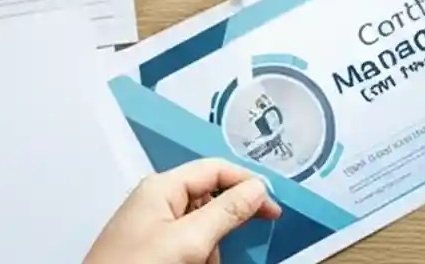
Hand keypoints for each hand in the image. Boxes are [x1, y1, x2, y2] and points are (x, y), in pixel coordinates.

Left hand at [85, 159, 281, 263]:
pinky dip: (197, 260)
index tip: (271, 208)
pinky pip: (188, 248)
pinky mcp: (153, 251)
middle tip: (239, 243)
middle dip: (225, 226)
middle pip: (210, 200)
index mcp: (162, 187)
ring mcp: (154, 228)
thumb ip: (226, 211)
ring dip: (211, 250)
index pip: (216, 170)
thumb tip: (257, 188)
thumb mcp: (188, 241)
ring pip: (202, 229)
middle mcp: (157, 202)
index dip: (248, 184)